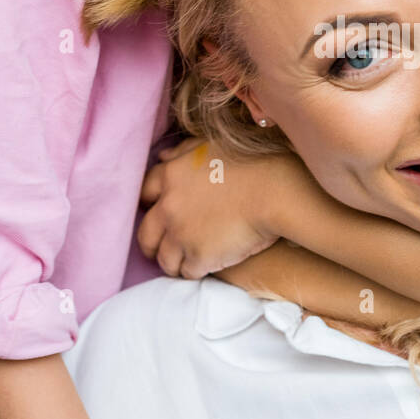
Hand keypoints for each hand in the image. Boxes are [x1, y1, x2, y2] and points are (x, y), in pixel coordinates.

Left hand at [139, 138, 283, 276]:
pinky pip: (187, 272)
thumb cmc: (252, 163)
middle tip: (163, 247)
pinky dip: (194, 271)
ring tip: (185, 262)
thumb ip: (183, 151)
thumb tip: (163, 156)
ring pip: (163, 258)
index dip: (150, 204)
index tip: (158, 212)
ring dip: (172, 261)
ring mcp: (181, 235)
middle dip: (152, 243)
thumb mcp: (211, 146)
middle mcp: (168, 207)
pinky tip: (205, 267)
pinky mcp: (198, 257)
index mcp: (170, 176)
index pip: (144, 193)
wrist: (275, 192)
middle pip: (146, 234)